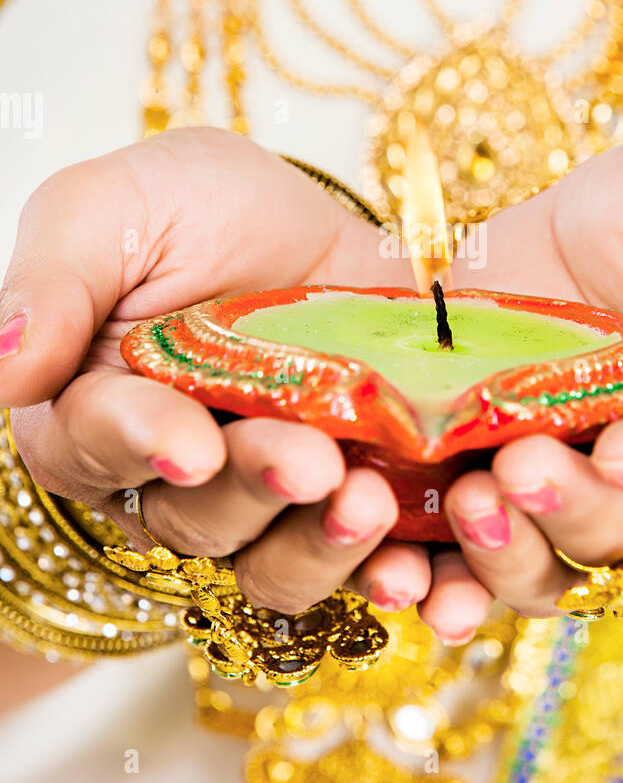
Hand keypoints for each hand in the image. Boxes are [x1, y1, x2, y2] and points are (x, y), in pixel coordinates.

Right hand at [0, 128, 437, 619]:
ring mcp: (265, 504)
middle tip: (312, 462)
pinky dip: (393, 576)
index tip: (189, 444)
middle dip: (254, 492)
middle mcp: (173, 478)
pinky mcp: (347, 509)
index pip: (94, 444)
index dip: (141, 446)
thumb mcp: (117, 205)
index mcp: (95, 407)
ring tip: (372, 501)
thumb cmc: (198, 211)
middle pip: (196, 519)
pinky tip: (421, 569)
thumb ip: (56, 277)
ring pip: (274, 565)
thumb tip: (6, 364)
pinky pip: (364, 572)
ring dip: (321, 546)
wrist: (319, 226)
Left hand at [408, 131, 622, 638]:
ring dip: (510, 554)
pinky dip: (448, 583)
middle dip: (577, 509)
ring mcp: (579, 502)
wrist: (561, 220)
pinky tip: (412, 578)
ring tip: (468, 500)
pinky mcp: (501, 499)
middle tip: (518, 466)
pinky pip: (477, 568)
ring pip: (557, 572)